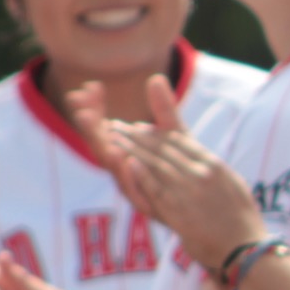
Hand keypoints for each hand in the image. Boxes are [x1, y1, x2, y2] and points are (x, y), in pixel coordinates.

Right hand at [65, 76, 183, 214]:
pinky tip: (127, 159)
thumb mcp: (175, 137)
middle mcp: (125, 171)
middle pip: (101, 144)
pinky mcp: (149, 205)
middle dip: (91, 125)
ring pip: (115, 167)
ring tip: (102, 129)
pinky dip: (129, 175)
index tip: (91, 86)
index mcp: (126, 152)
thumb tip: (155, 77)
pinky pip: (134, 190)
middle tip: (80, 104)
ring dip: (106, 148)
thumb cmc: (184, 172)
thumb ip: (164, 110)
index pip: (105, 125)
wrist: (209, 211)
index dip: (96, 107)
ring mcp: (135, 189)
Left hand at [105, 115, 265, 273]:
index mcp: (214, 165)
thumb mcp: (233, 184)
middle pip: (162, 149)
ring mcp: (188, 191)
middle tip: (117, 126)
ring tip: (115, 139)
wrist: (244, 247)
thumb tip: (202, 162)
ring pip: (155, 164)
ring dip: (132, 149)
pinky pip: (156, 189)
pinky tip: (127, 162)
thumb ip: (213, 171)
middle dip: (137, 136)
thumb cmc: (242, 220)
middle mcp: (200, 173)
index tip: (138, 126)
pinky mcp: (178, 211)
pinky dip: (141, 174)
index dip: (155, 133)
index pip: (179, 141)